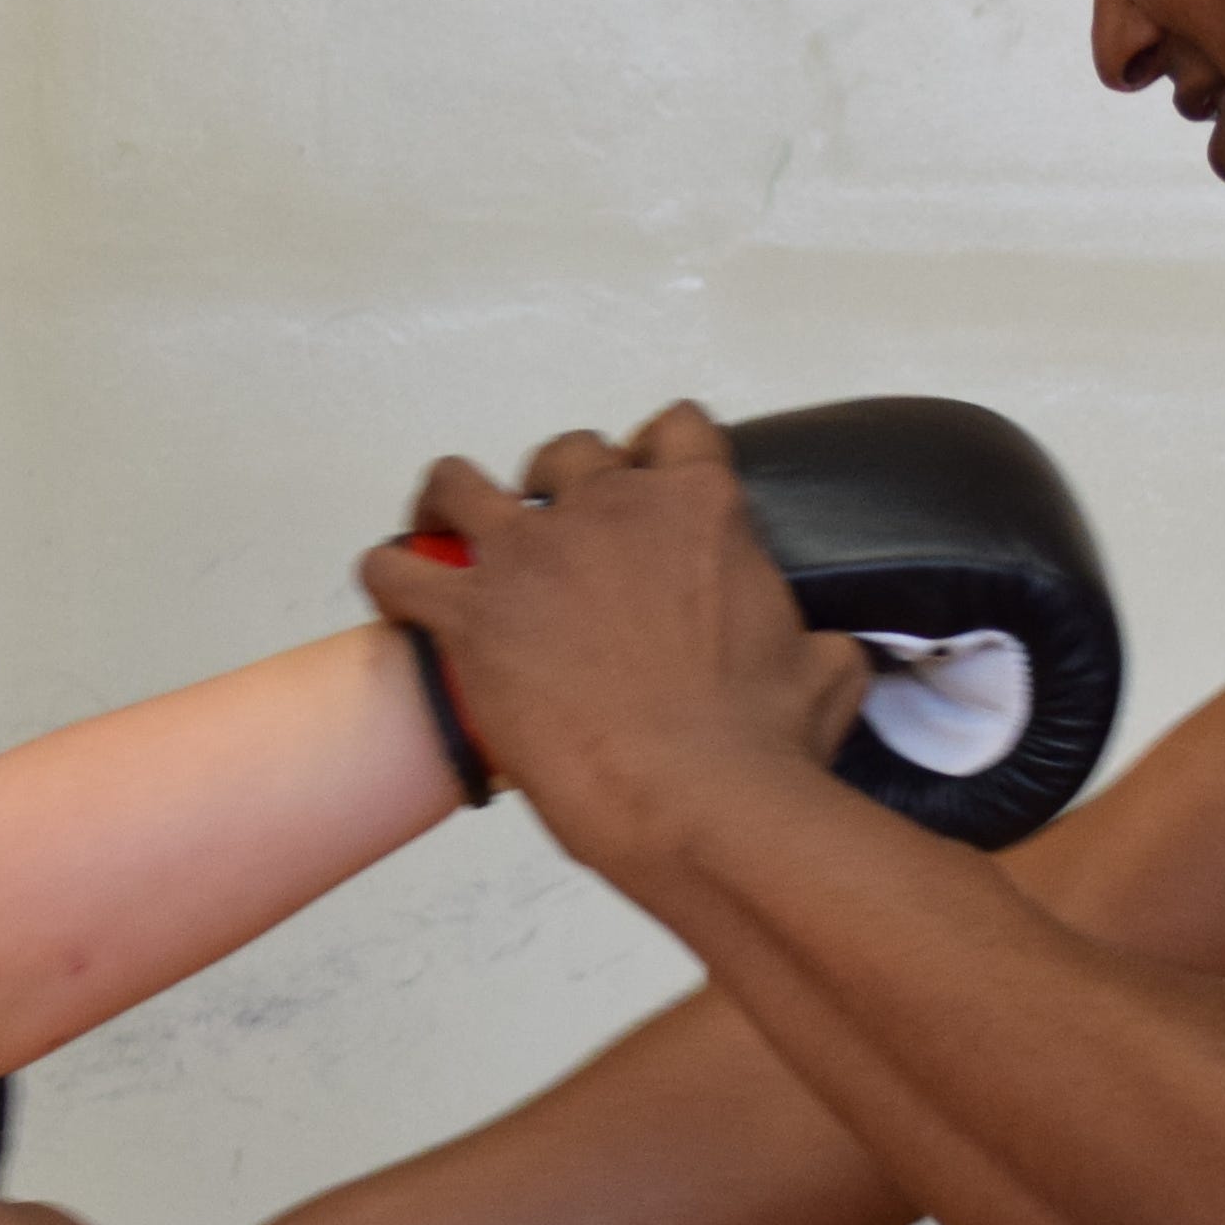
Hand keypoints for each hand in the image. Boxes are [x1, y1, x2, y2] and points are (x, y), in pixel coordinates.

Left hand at [360, 407, 869, 859]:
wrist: (699, 797)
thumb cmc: (765, 742)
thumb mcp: (825, 671)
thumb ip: (818, 641)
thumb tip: (834, 654)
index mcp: (699, 507)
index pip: (676, 428)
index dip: (656, 452)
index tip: (645, 484)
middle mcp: (609, 507)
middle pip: (567, 455)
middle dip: (558, 488)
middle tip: (557, 544)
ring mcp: (530, 555)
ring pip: (460, 483)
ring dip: (452, 502)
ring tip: (446, 531)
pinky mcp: (471, 615)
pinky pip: (399, 568)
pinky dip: (391, 577)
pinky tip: (397, 594)